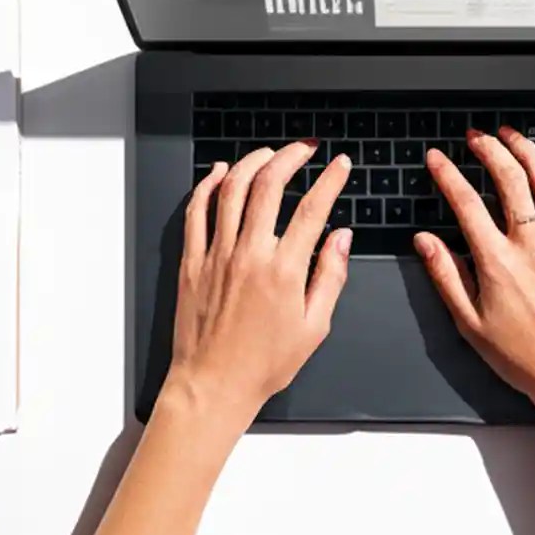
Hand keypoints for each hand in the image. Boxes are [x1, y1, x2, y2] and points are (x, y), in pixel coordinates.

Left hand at [167, 141, 352, 420]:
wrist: (212, 386)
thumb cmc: (263, 364)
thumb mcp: (314, 327)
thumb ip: (331, 276)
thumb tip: (342, 239)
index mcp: (283, 272)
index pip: (312, 209)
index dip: (330, 180)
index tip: (340, 165)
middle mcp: (249, 256)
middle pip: (269, 185)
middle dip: (291, 157)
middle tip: (305, 149)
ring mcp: (216, 255)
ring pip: (231, 189)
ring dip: (252, 162)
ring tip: (268, 153)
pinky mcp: (192, 262)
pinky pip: (197, 211)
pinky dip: (208, 185)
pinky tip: (219, 172)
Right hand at [413, 127, 534, 410]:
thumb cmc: (523, 357)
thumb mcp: (470, 323)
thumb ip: (446, 276)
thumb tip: (425, 241)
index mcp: (498, 262)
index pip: (466, 203)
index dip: (447, 175)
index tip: (436, 159)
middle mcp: (532, 245)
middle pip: (508, 180)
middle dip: (488, 150)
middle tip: (474, 137)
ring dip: (527, 151)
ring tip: (511, 135)